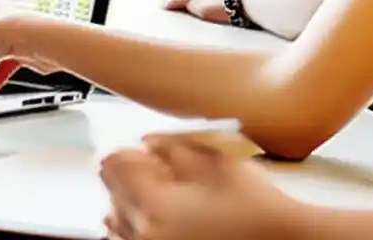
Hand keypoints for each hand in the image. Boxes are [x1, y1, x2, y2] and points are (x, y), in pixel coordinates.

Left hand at [100, 136, 305, 239]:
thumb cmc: (260, 209)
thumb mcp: (218, 163)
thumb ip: (175, 148)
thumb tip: (150, 142)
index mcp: (155, 205)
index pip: (113, 167)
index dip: (127, 153)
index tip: (140, 150)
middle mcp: (145, 234)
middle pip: (112, 194)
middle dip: (129, 177)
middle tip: (154, 170)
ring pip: (116, 223)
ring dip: (130, 204)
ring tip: (161, 197)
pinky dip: (140, 229)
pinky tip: (165, 222)